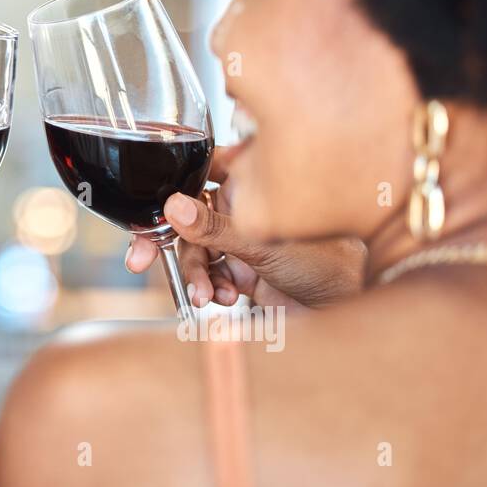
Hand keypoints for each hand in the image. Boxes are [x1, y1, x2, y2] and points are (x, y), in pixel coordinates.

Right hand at [125, 146, 364, 308]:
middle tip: (139, 260)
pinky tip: (222, 299)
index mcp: (252, 185)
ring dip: (194, 274)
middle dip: (167, 244)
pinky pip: (208, 275)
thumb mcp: (261, 243)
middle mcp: (243, 209)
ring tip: (204, 296)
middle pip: (188, 219)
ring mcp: (241, 240)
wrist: (346, 311)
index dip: (170, 192)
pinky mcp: (240, 270)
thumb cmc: (326, 263)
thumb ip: (213, 227)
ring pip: (195, 251)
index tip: (149, 212)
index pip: (199, 175)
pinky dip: (209, 288)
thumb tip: (173, 206)